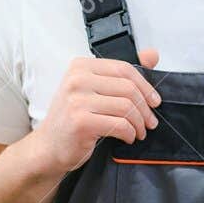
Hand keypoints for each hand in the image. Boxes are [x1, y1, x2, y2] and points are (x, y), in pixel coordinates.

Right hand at [36, 48, 160, 173]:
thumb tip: (152, 55)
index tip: (154, 100)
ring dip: (139, 123)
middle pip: (128, 88)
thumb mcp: (93, 91)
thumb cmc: (72, 119)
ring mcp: (77, 100)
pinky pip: (119, 125)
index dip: (145, 85)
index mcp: (80, 66)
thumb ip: (121, 74)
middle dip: (145, 108)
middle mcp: (76, 79)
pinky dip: (130, 133)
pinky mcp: (81, 121)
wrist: (49, 147)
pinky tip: (128, 137)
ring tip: (140, 131)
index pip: (123, 68)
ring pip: (126, 107)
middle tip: (150, 121)